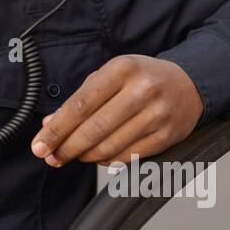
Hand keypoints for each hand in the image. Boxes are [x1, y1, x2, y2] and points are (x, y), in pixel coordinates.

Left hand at [30, 55, 203, 166]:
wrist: (189, 84)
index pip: (81, 104)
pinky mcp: (167, 136)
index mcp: (122, 69)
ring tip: (74, 155)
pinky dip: (108, 161)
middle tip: (51, 157)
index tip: (39, 145)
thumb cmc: (142, 79)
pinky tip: (99, 157)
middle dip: (67, 147)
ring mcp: (157, 115)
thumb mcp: (110, 76)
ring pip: (109, 146)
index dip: (57, 129)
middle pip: (94, 128)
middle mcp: (141, 90)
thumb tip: (50, 125)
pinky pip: (128, 157)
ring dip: (85, 156)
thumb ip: (80, 99)